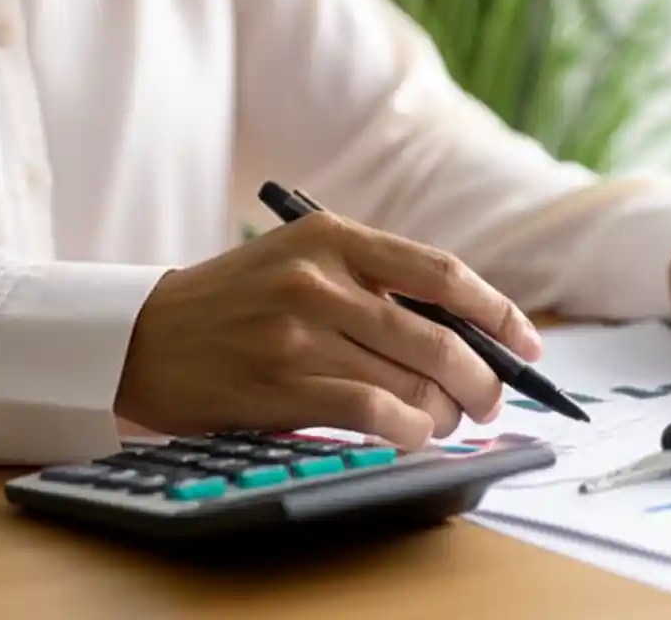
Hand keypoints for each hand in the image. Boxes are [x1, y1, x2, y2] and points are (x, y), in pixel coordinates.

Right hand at [116, 212, 540, 448]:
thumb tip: (469, 337)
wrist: (142, 336)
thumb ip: (376, 286)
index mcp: (334, 235)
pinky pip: (375, 412)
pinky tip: (412, 435)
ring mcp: (300, 331)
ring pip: (413, 381)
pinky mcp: (282, 382)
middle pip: (439, 338)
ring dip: (447, 412)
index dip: (498, 312)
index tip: (528, 344)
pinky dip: (409, 431)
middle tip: (491, 400)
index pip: (443, 272)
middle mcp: (321, 277)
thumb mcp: (303, 264)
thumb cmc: (238, 302)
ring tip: (447, 420)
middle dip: (483, 380)